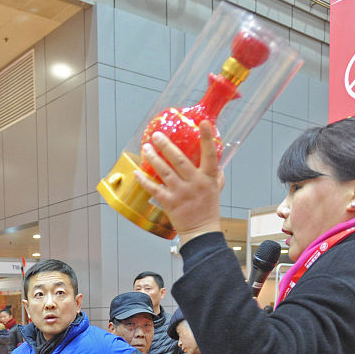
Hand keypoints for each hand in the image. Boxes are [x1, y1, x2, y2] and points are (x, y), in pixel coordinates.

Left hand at [134, 120, 224, 245]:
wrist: (201, 231)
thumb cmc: (208, 210)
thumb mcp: (217, 189)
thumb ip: (216, 175)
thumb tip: (217, 162)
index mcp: (209, 178)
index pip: (210, 154)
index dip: (207, 138)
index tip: (203, 122)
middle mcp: (195, 183)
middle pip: (180, 160)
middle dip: (167, 145)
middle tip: (157, 135)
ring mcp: (181, 192)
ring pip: (164, 171)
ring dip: (154, 158)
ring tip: (146, 148)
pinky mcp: (170, 202)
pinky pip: (154, 188)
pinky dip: (144, 180)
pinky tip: (137, 172)